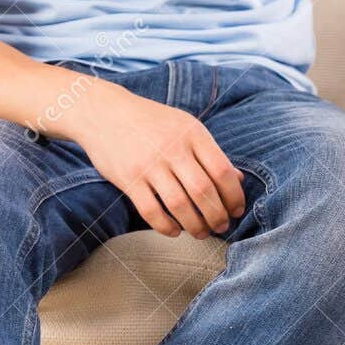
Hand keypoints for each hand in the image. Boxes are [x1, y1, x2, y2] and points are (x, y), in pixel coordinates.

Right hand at [60, 80, 246, 238]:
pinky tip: (175, 230)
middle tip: (222, 226)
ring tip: (202, 233)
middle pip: (203, 191)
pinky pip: (151, 211)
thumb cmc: (152, 121)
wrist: (105, 111)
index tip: (238, 210)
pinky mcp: (128, 179)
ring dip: (195, 225)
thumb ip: (211, 153)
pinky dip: (166, 226)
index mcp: (193, 133)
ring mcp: (149, 164)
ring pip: (179, 205)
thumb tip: (239, 180)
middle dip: (217, 215)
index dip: (234, 196)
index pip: (222, 171)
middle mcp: (173, 148)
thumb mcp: (186, 126)